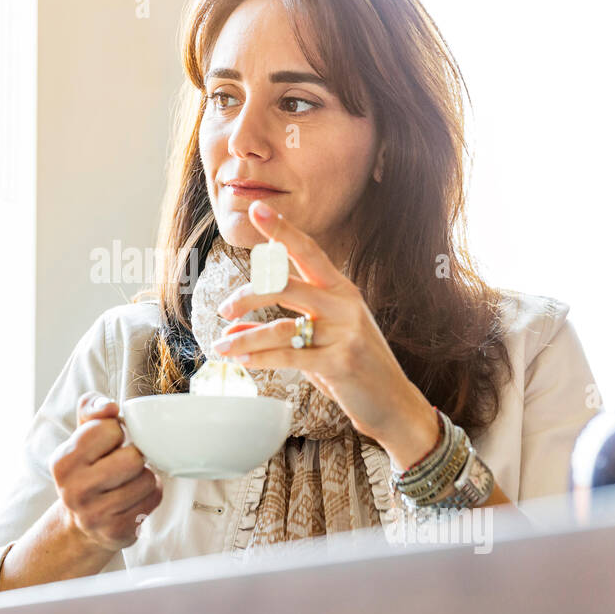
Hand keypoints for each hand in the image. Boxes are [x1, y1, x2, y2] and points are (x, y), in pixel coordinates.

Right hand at [47, 391, 163, 551]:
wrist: (83, 522)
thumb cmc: (88, 468)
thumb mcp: (82, 434)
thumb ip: (91, 408)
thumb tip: (108, 406)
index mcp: (62, 461)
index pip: (109, 429)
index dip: (115, 432)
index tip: (108, 444)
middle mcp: (74, 490)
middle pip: (133, 458)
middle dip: (133, 456)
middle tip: (122, 464)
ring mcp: (95, 514)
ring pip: (147, 479)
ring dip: (144, 476)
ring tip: (128, 481)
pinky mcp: (117, 531)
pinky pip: (154, 498)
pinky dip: (150, 494)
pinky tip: (134, 497)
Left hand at [210, 200, 440, 469]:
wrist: (393, 405)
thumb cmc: (354, 368)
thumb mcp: (318, 343)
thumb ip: (279, 332)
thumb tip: (233, 329)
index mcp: (341, 290)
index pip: (308, 251)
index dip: (281, 230)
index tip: (256, 208)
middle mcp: (344, 305)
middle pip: (286, 284)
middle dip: (249, 294)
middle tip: (224, 308)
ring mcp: (344, 333)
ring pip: (281, 327)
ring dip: (245, 338)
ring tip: (221, 347)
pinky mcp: (340, 363)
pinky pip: (288, 356)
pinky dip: (259, 358)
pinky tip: (242, 362)